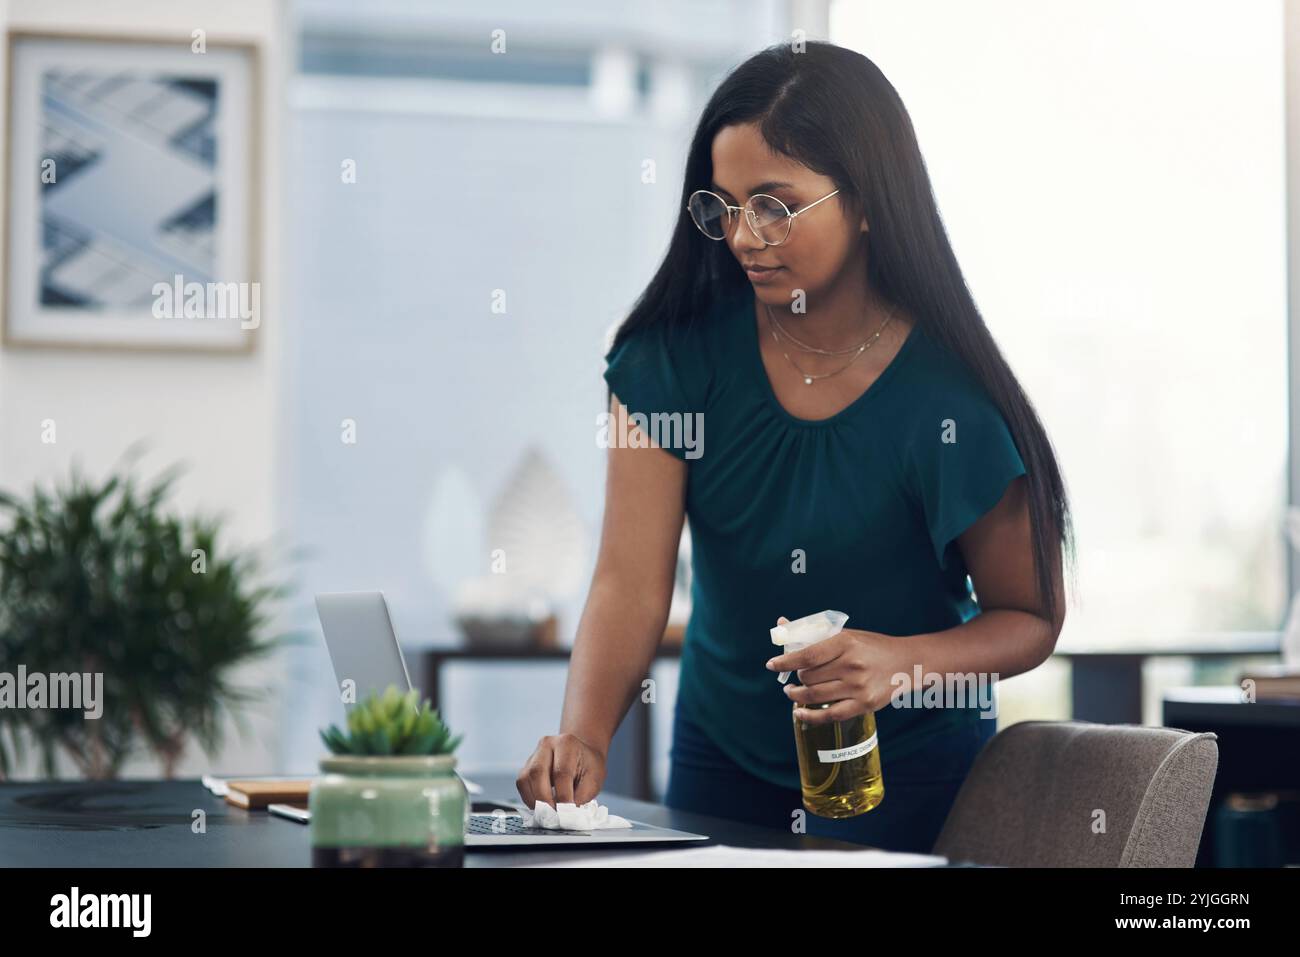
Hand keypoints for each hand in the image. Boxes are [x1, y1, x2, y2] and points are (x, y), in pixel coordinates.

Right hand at [515, 732, 606, 810]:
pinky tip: (541, 806)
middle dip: (544, 800)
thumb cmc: (588, 765)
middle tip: (554, 817)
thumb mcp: (594, 779)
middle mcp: (547, 744)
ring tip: (548, 814)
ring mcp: (534, 754)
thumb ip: (582, 796)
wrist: (581, 753)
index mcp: (567, 743)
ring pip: (525, 779)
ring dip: (535, 801)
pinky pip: (522, 785)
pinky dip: (530, 799)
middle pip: (538, 773)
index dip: (563, 796)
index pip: (561, 772)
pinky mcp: (526, 766)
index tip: (566, 814)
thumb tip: (567, 814)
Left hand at [765, 615, 908, 725]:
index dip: (785, 661)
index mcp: (845, 642)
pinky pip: (830, 715)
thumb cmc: (870, 647)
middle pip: (809, 676)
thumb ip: (813, 633)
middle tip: (796, 676)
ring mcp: (858, 687)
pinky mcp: (864, 705)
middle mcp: (852, 664)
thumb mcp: (845, 634)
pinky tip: (799, 712)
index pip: (807, 654)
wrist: (906, 663)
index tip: (771, 664)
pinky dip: (810, 716)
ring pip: (815, 695)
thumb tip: (781, 624)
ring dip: (797, 696)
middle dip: (797, 677)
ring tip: (792, 692)